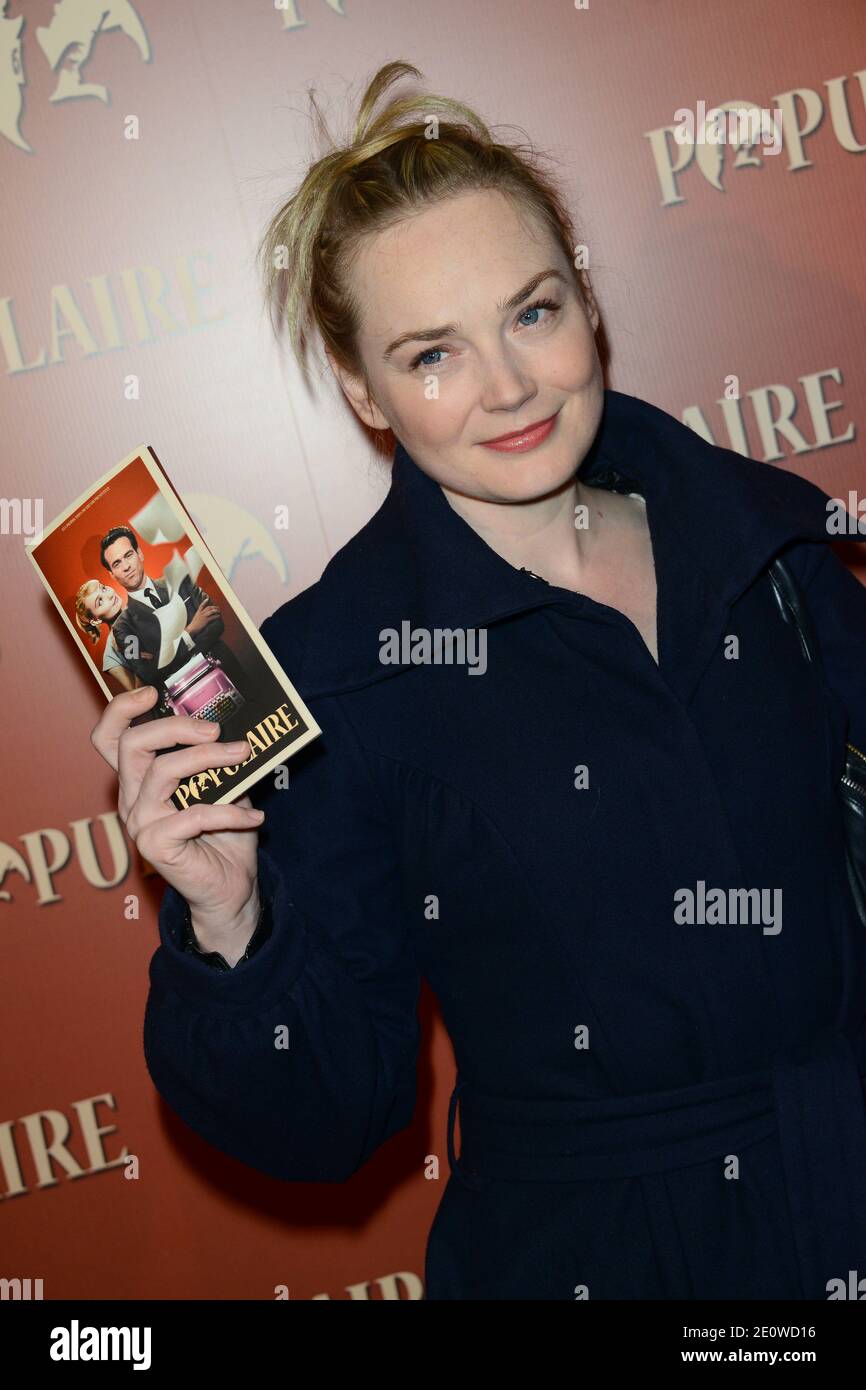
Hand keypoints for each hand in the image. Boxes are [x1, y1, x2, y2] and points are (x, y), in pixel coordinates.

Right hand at [91, 686, 262, 953]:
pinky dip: (229, 812)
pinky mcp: (154, 845)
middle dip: (175, 727)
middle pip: (132, 745)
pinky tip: (256, 818)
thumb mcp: (225, 786)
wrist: (230, 888)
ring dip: (209, 758)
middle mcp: (132, 796)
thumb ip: (220, 759)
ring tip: (243, 755)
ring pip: (162, 772)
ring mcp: (139, 821)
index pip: (109, 738)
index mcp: (141, 777)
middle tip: (214, 729)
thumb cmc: (225, 834)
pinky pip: (192, 815)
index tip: (151, 692)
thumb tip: (238, 725)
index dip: (121, 709)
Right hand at [185, 599, 220, 637]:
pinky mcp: (206, 620)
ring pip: (211, 611)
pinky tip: (218, 616)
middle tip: (218, 608)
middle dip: (214, 607)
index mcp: (198, 612)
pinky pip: (212, 617)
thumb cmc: (194, 625)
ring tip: (219, 611)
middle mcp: (201, 613)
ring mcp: (203, 616)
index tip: (207, 599)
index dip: (204, 602)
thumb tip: (203, 616)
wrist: (192, 629)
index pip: (201, 605)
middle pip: (208, 608)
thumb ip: (199, 616)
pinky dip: (216, 616)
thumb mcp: (195, 618)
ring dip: (216, 611)